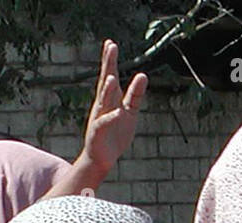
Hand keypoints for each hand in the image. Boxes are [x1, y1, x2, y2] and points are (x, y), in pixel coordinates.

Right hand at [80, 39, 146, 173]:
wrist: (101, 159)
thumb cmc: (114, 134)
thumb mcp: (129, 112)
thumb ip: (135, 95)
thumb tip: (143, 75)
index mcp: (110, 99)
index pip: (110, 75)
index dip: (110, 60)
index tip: (111, 43)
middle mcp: (103, 105)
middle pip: (105, 82)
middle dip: (108, 65)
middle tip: (110, 47)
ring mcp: (99, 118)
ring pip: (103, 101)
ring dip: (108, 90)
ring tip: (112, 78)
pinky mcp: (98, 132)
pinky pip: (104, 123)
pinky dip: (111, 117)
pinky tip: (118, 112)